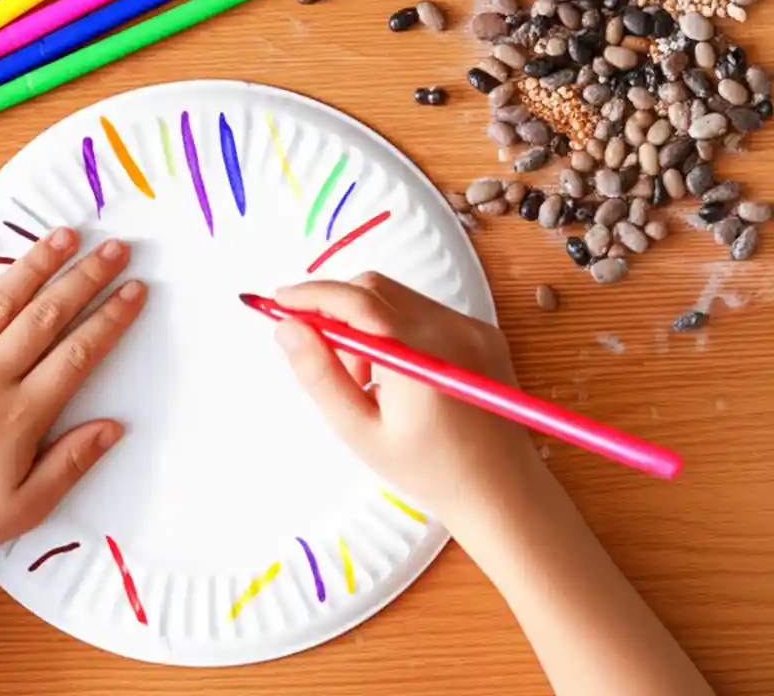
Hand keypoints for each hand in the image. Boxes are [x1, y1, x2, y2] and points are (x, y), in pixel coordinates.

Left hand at [0, 227, 145, 580]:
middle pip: (47, 316)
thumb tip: (113, 426)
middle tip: (115, 248)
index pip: (78, 353)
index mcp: (20, 415)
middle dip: (86, 278)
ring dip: (35, 264)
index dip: (111, 318)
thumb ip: (72, 463)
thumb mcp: (27, 507)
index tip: (134, 291)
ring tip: (65, 235)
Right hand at [272, 272, 538, 525]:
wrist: (502, 492)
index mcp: (419, 354)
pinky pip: (423, 312)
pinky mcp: (483, 333)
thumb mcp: (360, 431)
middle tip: (319, 354)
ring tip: (364, 382)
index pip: (354, 300)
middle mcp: (451, 328)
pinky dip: (394, 330)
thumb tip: (288, 330)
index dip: (310, 295)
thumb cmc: (431, 472)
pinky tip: (394, 378)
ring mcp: (472, 327)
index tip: (278, 303)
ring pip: (397, 299)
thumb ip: (320, 375)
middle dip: (336, 311)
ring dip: (365, 324)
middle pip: (375, 288)